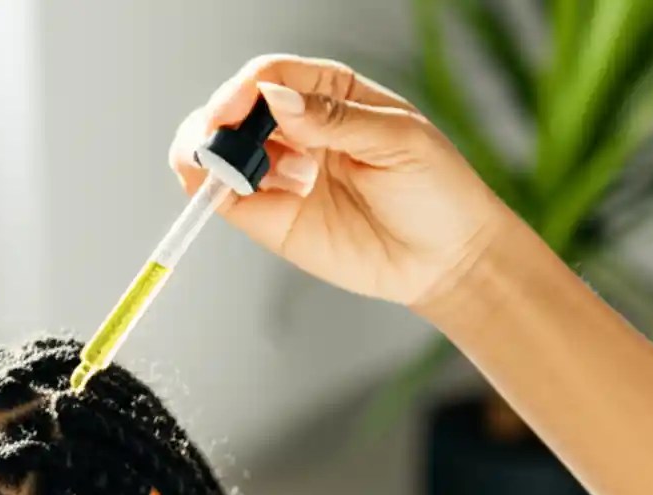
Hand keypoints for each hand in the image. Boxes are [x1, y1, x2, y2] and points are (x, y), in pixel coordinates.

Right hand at [170, 55, 514, 305]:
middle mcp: (296, 129)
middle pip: (234, 110)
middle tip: (221, 143)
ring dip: (211, 155)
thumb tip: (276, 100)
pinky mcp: (268, 217)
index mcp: (329, 95)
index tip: (233, 110)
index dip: (244, 89)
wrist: (444, 261)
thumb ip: (334, 120)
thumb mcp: (397, 141)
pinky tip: (223, 189)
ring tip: (237, 172)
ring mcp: (278, 173)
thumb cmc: (437, 192)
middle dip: (219, 122)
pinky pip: (221, 196)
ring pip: (216, 151)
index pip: (270, 76)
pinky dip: (208, 189)